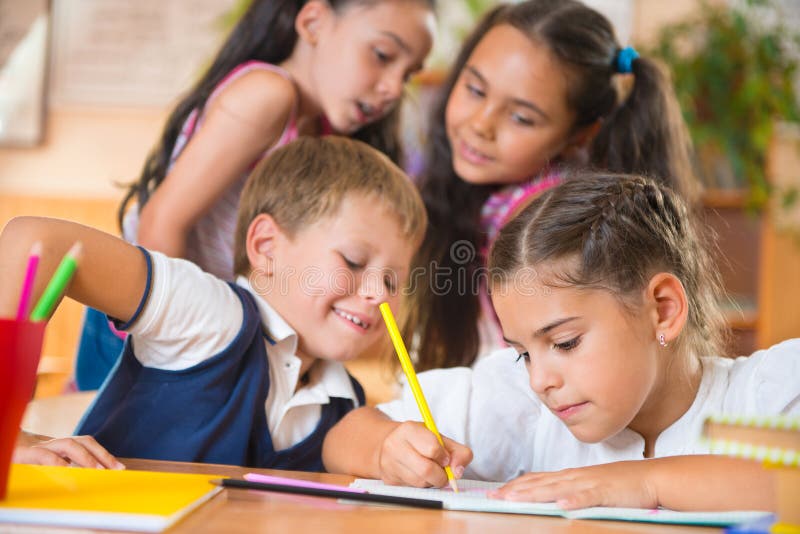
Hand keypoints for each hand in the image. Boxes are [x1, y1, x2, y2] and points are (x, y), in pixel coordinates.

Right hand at [12, 435, 124, 469]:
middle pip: (82, 441)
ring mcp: (37, 446)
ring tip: (97, 471)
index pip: (86, 443)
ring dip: (85, 457)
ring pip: (67, 444)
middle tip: (113, 470)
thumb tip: (90, 475)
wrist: (0, 443)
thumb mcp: (43, 461)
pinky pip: (43, 456)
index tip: (119, 468)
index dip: (103, 454)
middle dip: (101, 454)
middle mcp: (50, 442)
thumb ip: (64, 464)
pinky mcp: (22, 454)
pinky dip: (57, 463)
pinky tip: (67, 472)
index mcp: (57, 444)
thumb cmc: (22, 458)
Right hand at [378, 421, 471, 487]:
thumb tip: (458, 472)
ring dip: (432, 481)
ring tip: (431, 471)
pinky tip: (419, 475)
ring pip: (420, 483)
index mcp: (409, 430)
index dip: (445, 457)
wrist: (392, 444)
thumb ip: (458, 452)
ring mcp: (390, 464)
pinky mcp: (390, 480)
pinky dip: (422, 485)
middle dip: (441, 475)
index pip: (432, 448)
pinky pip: (413, 489)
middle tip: (443, 471)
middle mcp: (395, 446)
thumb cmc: (420, 440)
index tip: (446, 458)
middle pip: (426, 470)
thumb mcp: (440, 438)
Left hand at [489, 460, 657, 509]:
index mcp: (571, 477)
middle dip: (516, 490)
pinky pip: (588, 497)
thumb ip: (571, 491)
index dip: (517, 486)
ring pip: (557, 488)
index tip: (497, 492)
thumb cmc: (622, 485)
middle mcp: (576, 477)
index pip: (538, 480)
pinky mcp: (606, 492)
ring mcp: (590, 483)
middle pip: (540, 483)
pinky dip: (574, 501)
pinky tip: (561, 506)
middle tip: (494, 496)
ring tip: (514, 499)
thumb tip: (552, 500)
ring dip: (534, 494)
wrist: (651, 477)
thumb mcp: (591, 487)